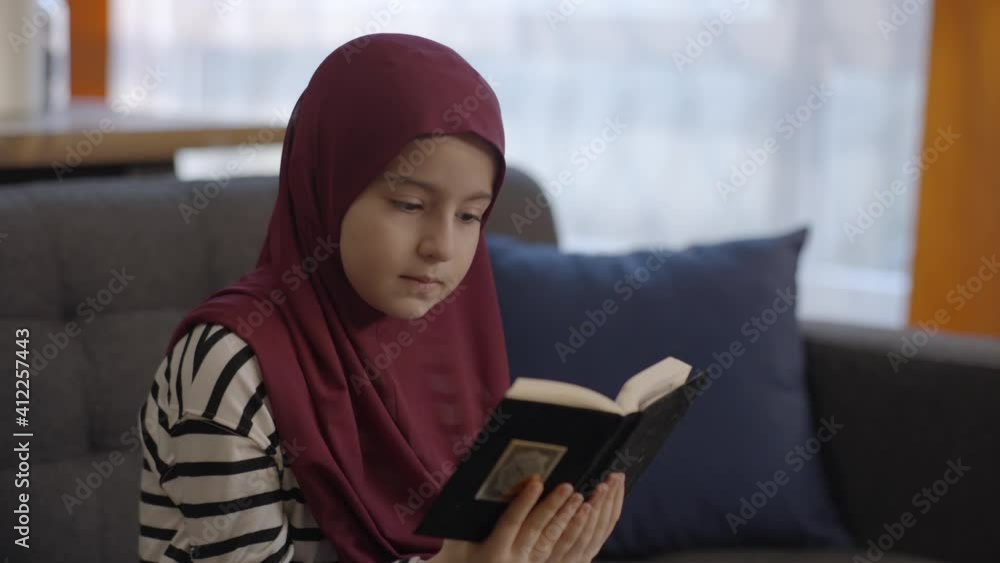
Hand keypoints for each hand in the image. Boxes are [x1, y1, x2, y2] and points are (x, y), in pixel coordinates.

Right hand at [429, 471, 624, 562]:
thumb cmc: (459, 554)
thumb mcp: (457, 537)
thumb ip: (468, 511)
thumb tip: (479, 478)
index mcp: (492, 552)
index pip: (510, 524)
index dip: (523, 503)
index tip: (535, 482)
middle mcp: (513, 561)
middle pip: (536, 531)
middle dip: (553, 507)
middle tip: (567, 486)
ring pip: (552, 542)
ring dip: (567, 519)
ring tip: (579, 498)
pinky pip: (559, 551)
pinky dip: (571, 533)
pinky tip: (581, 517)